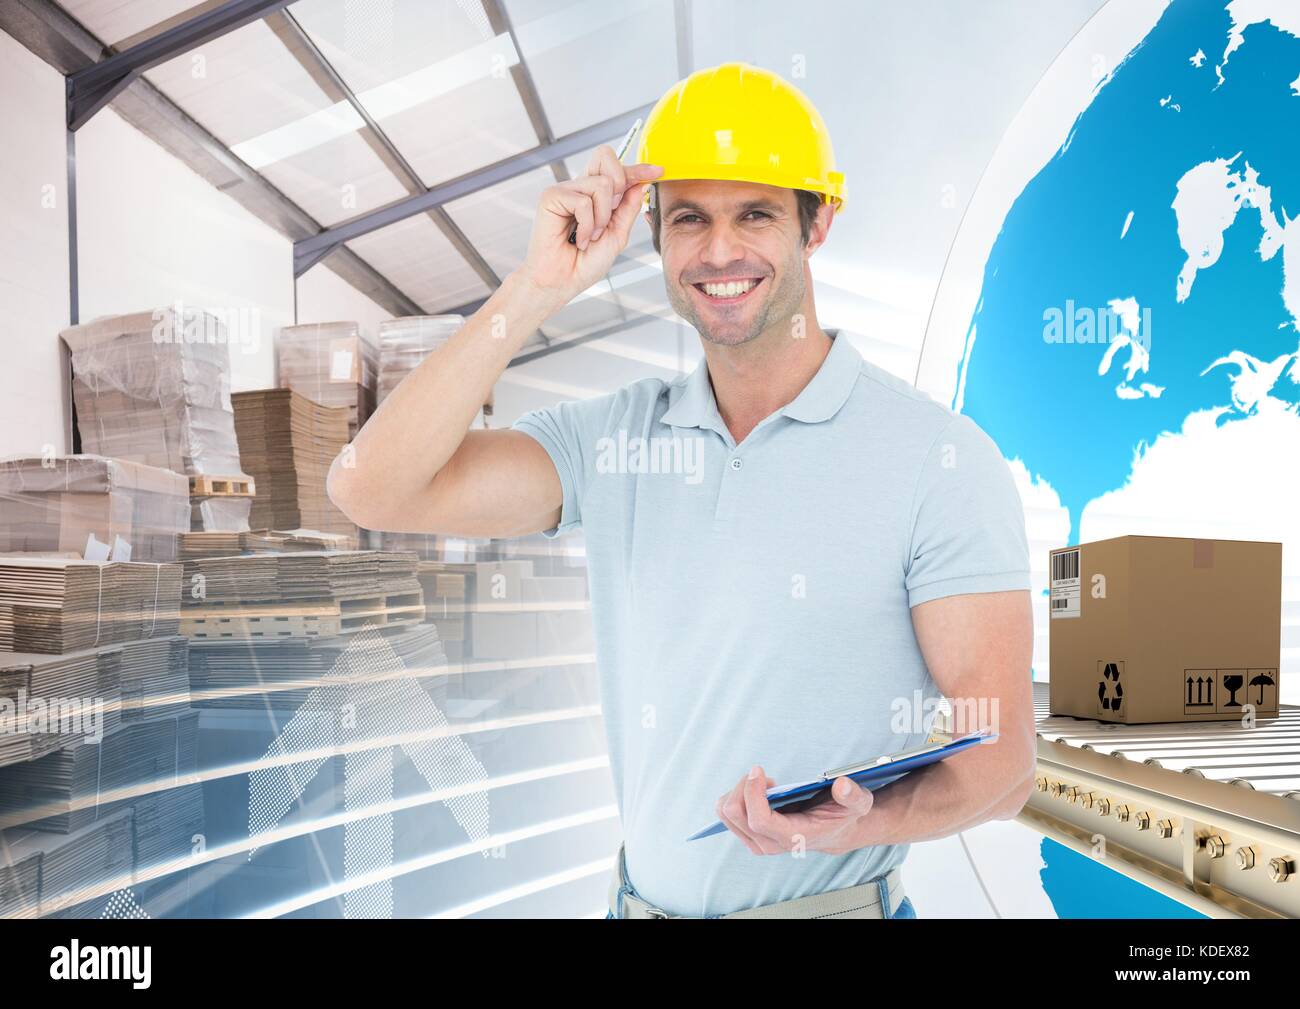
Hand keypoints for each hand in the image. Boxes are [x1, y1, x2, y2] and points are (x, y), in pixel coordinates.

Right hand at [514, 144, 661, 307]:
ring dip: (602, 217)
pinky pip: (584, 201)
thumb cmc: (585, 263)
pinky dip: (587, 225)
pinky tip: (579, 239)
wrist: (564, 282)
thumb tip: (640, 184)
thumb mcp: (617, 235)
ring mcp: (565, 190)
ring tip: (591, 236)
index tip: (657, 171)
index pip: (617, 171)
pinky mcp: (551, 196)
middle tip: (611, 214)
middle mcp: (580, 187)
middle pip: (605, 156)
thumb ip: (628, 209)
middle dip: (619, 181)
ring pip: (602, 184)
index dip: (637, 168)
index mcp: (595, 196)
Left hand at [716, 764, 874, 855]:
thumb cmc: (842, 816)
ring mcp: (758, 842)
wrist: (835, 832)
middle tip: (761, 774)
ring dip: (738, 791)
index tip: (758, 770)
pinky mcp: (751, 836)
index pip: (759, 821)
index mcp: (793, 837)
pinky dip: (738, 796)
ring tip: (761, 783)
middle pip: (735, 814)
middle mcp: (771, 844)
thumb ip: (853, 795)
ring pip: (727, 814)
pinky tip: (757, 791)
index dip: (752, 793)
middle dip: (742, 787)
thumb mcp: (858, 803)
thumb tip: (841, 785)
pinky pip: (729, 815)